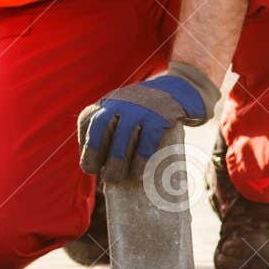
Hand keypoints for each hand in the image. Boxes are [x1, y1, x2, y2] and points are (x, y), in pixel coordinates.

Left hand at [76, 60, 219, 182]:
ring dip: (116, 159)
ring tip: (113, 179)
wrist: (183, 89)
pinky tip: (138, 174)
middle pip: (100, 125)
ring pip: (123, 133)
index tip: (90, 165)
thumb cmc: (149, 110)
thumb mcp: (125, 110)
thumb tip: (103, 167)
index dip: (85, 144)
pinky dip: (141, 157)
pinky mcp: (161, 115)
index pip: (87, 120)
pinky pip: (148, 138)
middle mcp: (122, 100)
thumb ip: (111, 128)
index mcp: (109, 101)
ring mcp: (141, 106)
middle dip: (93, 150)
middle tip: (97, 173)